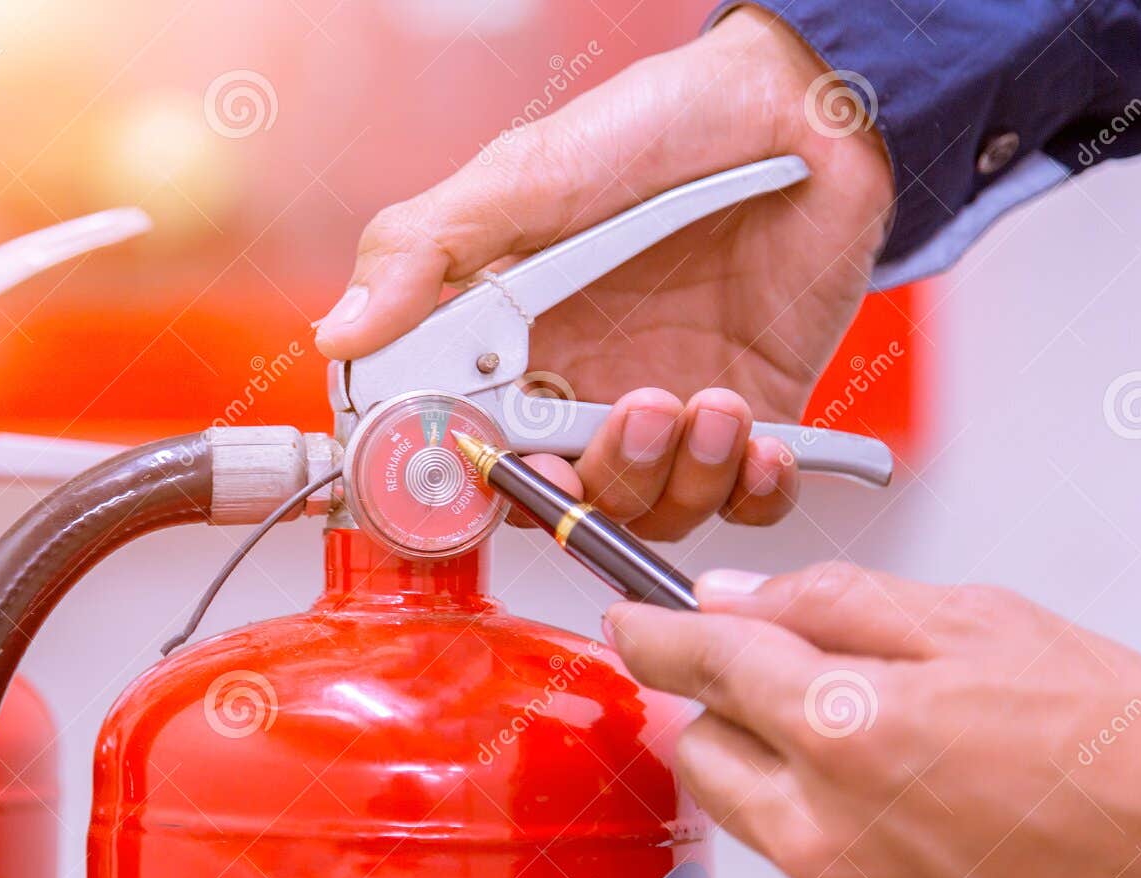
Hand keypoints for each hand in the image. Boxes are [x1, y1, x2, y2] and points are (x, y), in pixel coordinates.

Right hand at [316, 7, 894, 539]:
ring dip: (683, 477)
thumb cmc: (656, 126)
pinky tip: (762, 435)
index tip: (502, 465)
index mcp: (511, 349)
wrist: (798, 104)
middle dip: (601, 482)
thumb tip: (342, 331)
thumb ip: (426, 252)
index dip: (479, 479)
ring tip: (714, 405)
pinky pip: (746, 502)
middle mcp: (582, 390)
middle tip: (638, 412)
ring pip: (653, 512)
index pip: (470, 454)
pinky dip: (754, 489)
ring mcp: (664, 410)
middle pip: (566, 501)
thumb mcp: (524, 178)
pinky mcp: (750, 419)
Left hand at [603, 562, 1140, 877]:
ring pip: (751, 814)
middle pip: (700, 750)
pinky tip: (915, 805)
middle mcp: (828, 830)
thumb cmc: (1123, 748)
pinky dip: (830, 828)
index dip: (654, 635)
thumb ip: (832, 604)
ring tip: (883, 741)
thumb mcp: (977, 623)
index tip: (633, 624)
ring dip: (777, 767)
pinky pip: (809, 868)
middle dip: (723, 704)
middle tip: (788, 674)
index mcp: (847, 730)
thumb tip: (732, 599)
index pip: (699, 665)